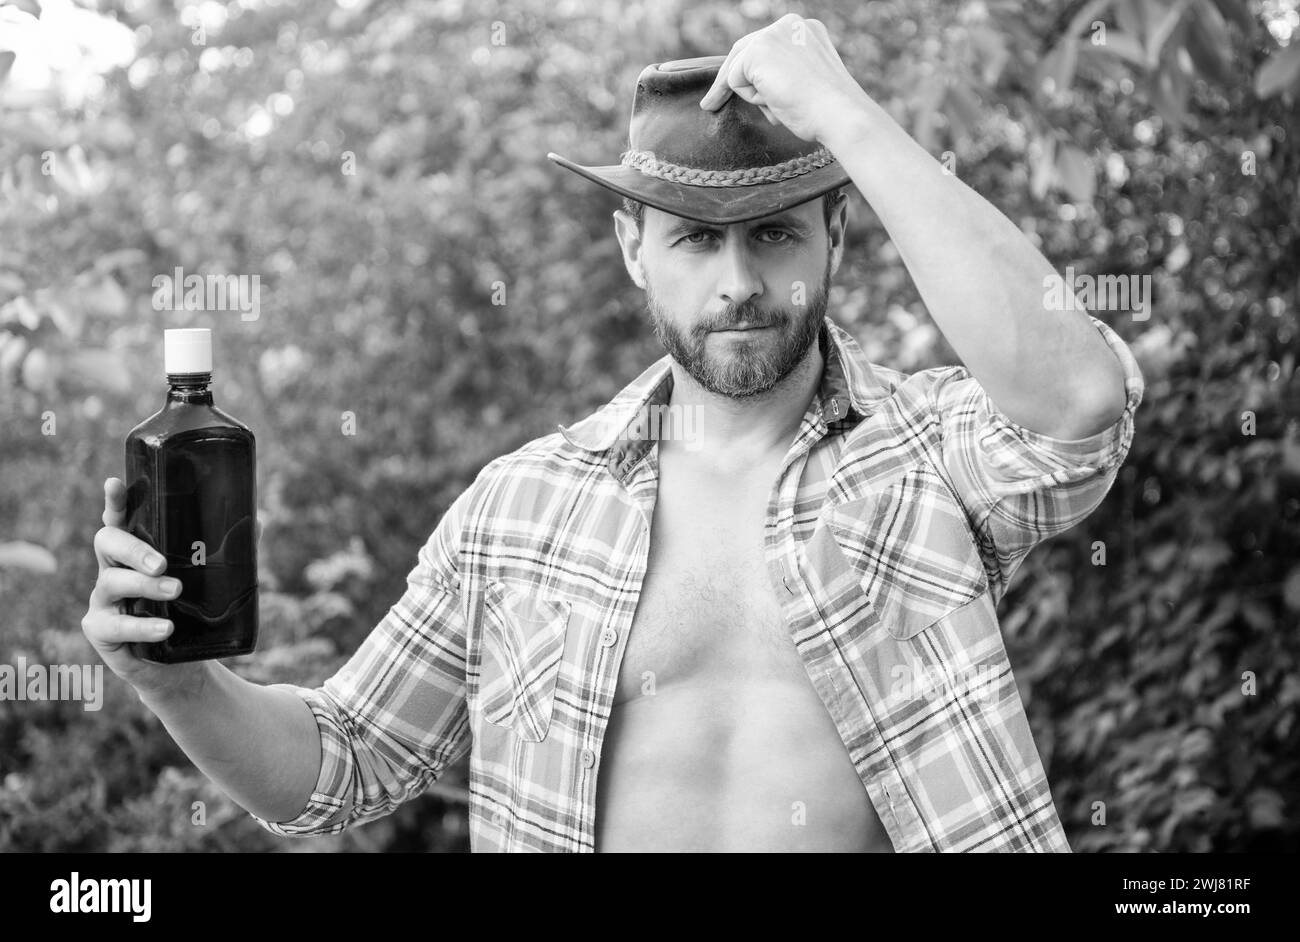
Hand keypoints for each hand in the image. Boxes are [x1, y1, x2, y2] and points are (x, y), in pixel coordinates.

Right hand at [81, 477, 261, 698]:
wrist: (180, 667)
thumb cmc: (191, 613)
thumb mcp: (209, 581)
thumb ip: (230, 551)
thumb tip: (259, 520)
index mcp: (135, 549)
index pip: (120, 518)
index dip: (115, 501)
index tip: (114, 483)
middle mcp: (113, 568)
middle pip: (107, 542)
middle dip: (133, 548)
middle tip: (162, 563)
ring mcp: (103, 599)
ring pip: (112, 582)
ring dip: (144, 586)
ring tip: (175, 591)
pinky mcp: (101, 630)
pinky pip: (115, 626)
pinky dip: (142, 626)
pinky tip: (165, 627)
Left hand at [699, 13, 867, 144]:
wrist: (840, 114)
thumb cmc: (828, 110)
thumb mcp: (808, 82)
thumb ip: (784, 75)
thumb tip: (758, 86)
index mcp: (805, 30)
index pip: (765, 47)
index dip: (747, 70)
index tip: (733, 86)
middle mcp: (789, 25)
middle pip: (743, 50)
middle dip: (725, 80)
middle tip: (710, 104)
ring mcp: (772, 34)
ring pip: (741, 70)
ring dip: (754, 96)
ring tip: (784, 104)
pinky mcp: (758, 50)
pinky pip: (735, 81)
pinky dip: (751, 98)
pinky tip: (777, 100)